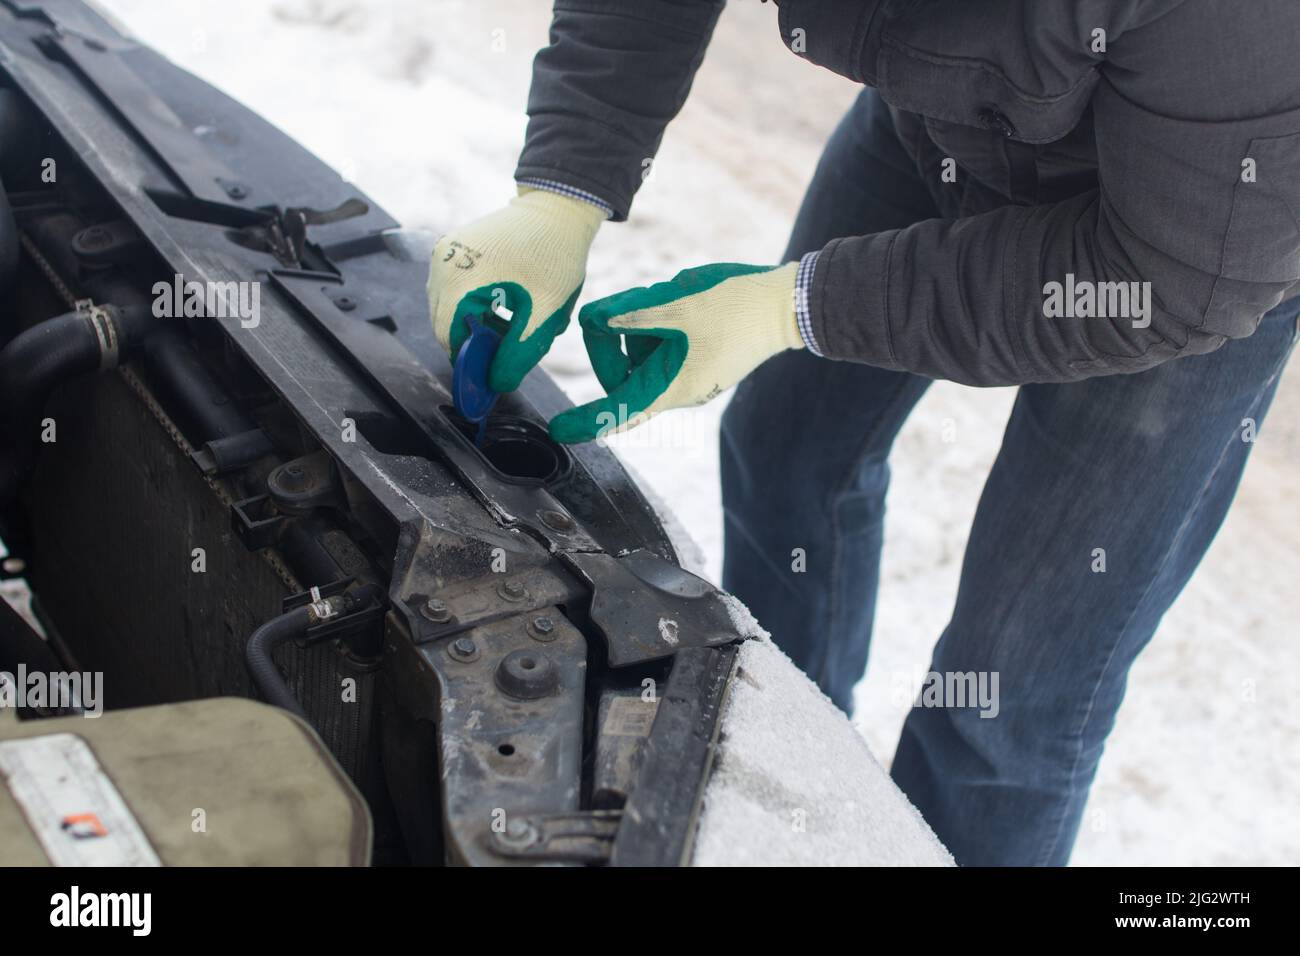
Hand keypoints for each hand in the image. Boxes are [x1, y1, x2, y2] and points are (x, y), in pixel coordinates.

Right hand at [427, 187, 604, 391]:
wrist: (558, 207)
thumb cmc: (555, 254)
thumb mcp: (544, 312)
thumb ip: (519, 353)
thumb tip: (498, 384)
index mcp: (460, 279)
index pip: (448, 337)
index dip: (469, 360)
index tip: (493, 371)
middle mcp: (442, 264)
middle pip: (444, 323)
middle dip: (474, 341)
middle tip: (507, 348)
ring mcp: (444, 253)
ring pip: (448, 307)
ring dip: (475, 323)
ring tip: (512, 322)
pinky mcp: (452, 247)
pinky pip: (453, 287)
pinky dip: (474, 303)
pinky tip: (505, 303)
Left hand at [549, 261, 802, 442]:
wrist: (788, 305)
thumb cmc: (737, 304)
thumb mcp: (678, 302)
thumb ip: (631, 315)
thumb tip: (594, 322)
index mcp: (673, 385)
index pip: (619, 410)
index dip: (587, 420)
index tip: (560, 429)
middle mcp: (679, 389)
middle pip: (624, 375)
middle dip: (618, 340)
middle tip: (639, 304)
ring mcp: (690, 377)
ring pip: (641, 356)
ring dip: (643, 325)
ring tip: (673, 298)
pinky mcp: (699, 363)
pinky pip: (663, 348)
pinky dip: (660, 326)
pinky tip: (685, 303)